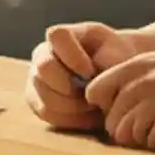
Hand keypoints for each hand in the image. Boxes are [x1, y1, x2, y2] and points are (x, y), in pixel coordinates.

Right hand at [25, 22, 142, 129]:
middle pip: (43, 69)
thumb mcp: (118, 52)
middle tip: (91, 94)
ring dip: (72, 106)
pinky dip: (69, 118)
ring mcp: (36, 78)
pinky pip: (47, 113)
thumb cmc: (116, 60)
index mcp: (62, 35)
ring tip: (92, 105)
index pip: (56, 36)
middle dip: (70, 87)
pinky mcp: (36, 101)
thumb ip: (107, 56)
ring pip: (44, 95)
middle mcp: (43, 54)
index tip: (91, 72)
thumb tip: (88, 74)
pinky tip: (86, 114)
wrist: (113, 78)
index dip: (73, 57)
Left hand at [84, 49, 154, 149]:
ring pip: (125, 135)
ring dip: (142, 138)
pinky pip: (149, 144)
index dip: (106, 106)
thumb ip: (139, 74)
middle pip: (110, 120)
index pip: (95, 91)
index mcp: (137, 65)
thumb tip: (116, 97)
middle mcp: (139, 83)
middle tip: (150, 128)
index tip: (121, 113)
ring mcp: (152, 104)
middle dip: (126, 128)